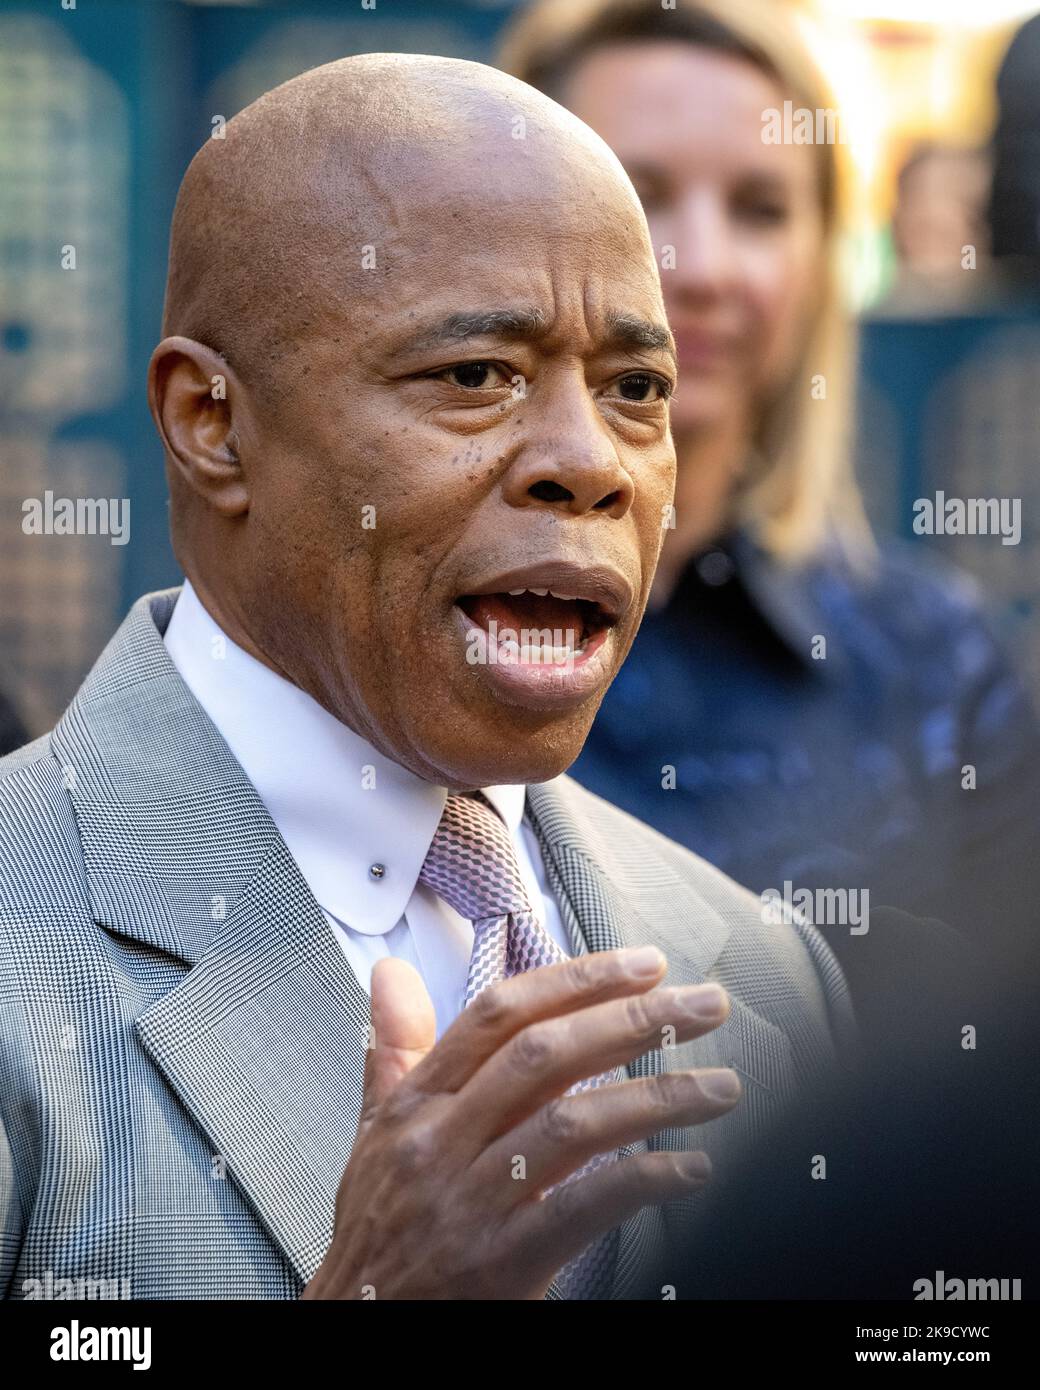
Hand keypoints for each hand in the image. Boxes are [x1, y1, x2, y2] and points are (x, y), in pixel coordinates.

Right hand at [301, 947, 739, 1298]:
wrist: (356, 1326)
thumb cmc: (375, 1230)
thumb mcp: (372, 1134)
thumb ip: (395, 1050)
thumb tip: (392, 973)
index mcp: (417, 1103)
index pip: (501, 1017)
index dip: (577, 981)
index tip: (644, 965)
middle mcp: (442, 1142)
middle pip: (545, 1057)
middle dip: (634, 1021)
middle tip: (705, 1005)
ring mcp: (472, 1202)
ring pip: (572, 1125)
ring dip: (658, 1097)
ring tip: (721, 1086)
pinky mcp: (503, 1263)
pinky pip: (582, 1208)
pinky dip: (642, 1181)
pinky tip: (690, 1168)